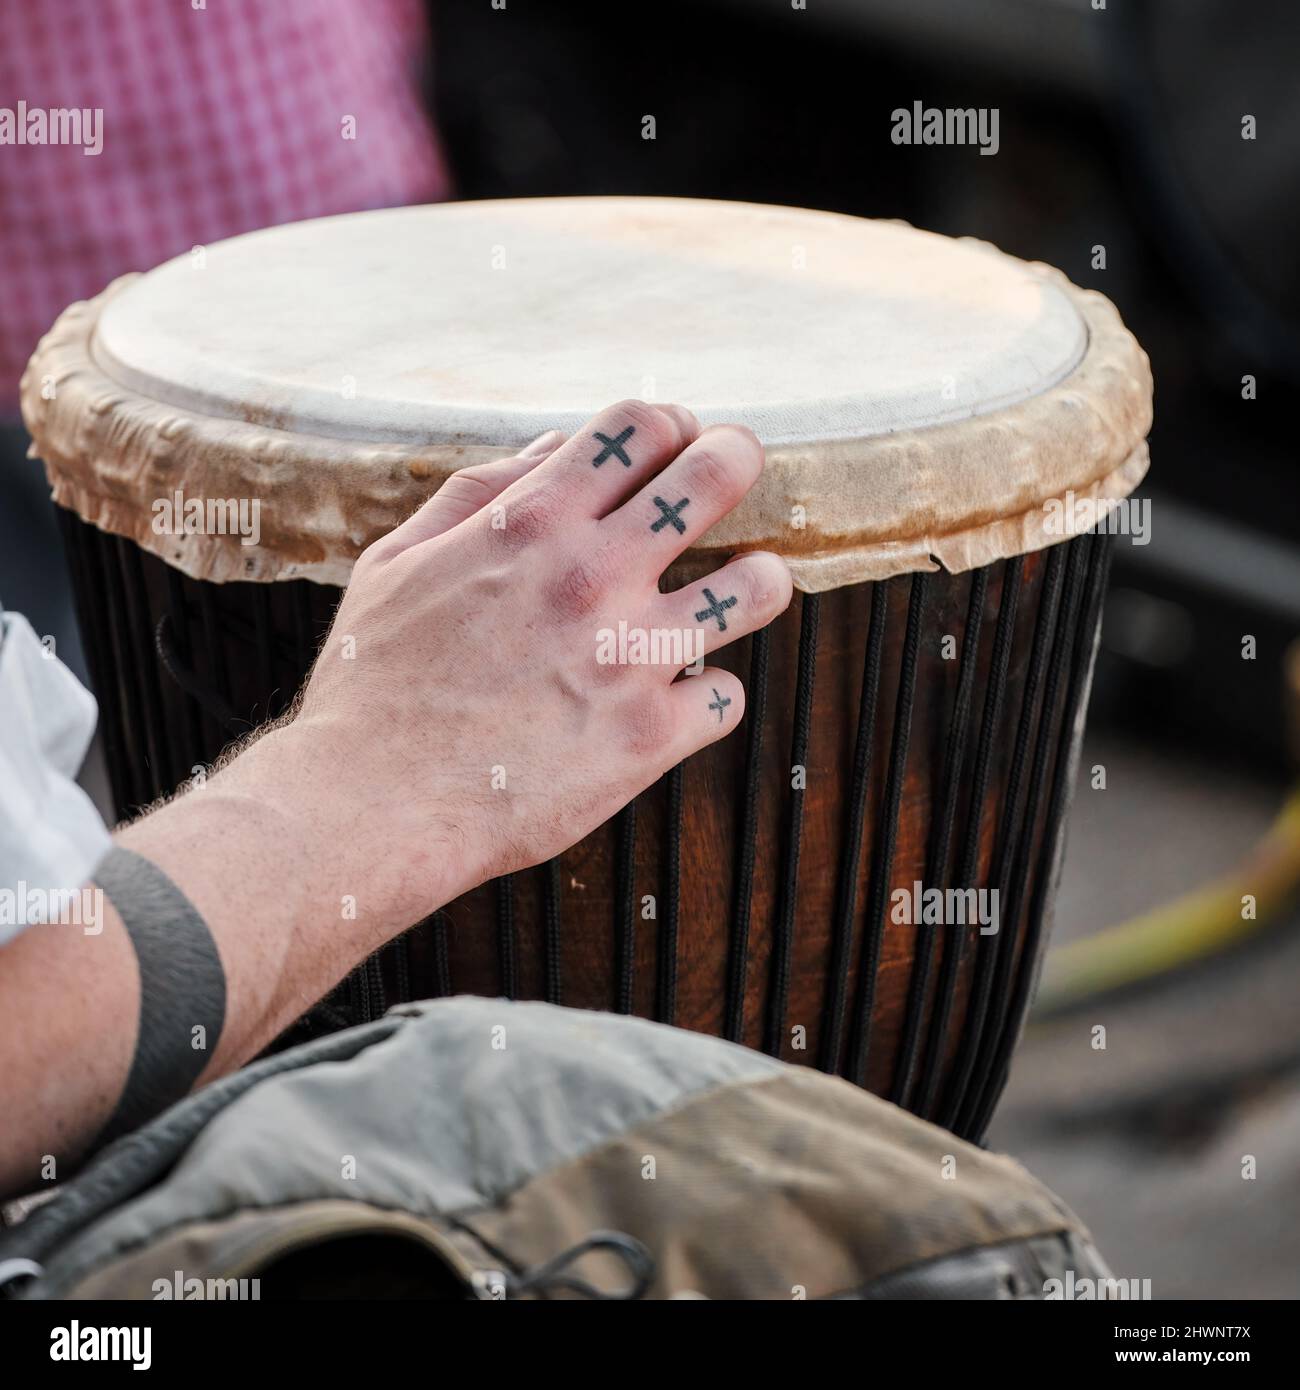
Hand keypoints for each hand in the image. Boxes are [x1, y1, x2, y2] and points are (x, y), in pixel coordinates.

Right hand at [276, 400, 792, 931]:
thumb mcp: (398, 562)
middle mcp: (594, 576)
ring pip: (758, 587)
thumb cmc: (374, 683)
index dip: (672, 424)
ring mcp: (631, 657)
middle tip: (734, 474)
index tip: (676, 445)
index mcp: (533, 524)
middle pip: (716, 476)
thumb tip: (555, 450)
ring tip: (741, 590)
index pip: (642, 425)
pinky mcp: (651, 736)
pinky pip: (727, 696)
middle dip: (736, 459)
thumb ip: (478, 494)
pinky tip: (678, 699)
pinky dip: (706, 697)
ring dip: (755, 581)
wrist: (371, 805)